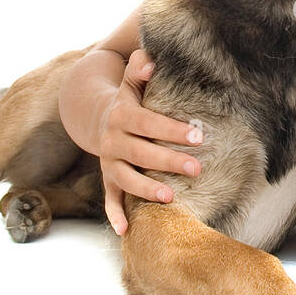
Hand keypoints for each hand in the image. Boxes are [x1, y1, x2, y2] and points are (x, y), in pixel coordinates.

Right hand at [96, 48, 203, 235]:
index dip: (171, 130)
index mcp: (122, 115)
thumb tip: (151, 63)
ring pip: (126, 179)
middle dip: (168, 162)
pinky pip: (110, 199)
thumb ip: (141, 68)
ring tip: (170, 197)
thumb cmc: (130, 99)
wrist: (98, 117)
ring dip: (147, 189)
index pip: (148, 123)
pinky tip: (125, 231)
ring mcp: (109, 162)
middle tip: (197, 168)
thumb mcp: (132, 81)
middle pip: (141, 154)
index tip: (198, 136)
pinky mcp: (108, 180)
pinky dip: (115, 215)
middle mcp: (112, 141)